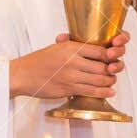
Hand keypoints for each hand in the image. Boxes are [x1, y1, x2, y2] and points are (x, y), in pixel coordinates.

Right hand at [8, 31, 128, 99]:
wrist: (23, 75)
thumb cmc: (38, 61)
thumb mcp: (56, 47)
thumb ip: (72, 45)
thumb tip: (88, 46)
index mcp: (71, 48)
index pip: (99, 51)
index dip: (110, 56)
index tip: (112, 59)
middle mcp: (73, 61)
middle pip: (102, 67)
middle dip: (111, 71)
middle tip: (113, 72)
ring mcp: (71, 77)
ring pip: (99, 80)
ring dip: (109, 82)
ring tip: (111, 82)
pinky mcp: (68, 89)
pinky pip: (91, 91)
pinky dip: (103, 92)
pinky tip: (109, 92)